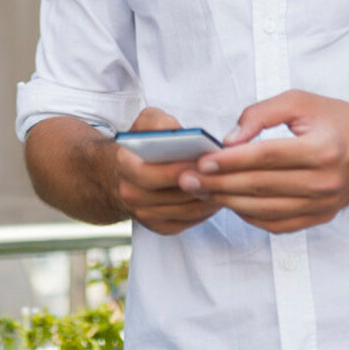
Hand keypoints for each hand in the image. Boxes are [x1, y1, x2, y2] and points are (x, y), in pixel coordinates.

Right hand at [113, 107, 218, 235]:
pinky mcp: (159, 227)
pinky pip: (187, 221)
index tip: (203, 159)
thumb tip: (180, 132)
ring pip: (184, 210)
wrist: (120, 174)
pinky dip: (205, 210)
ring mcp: (144, 215)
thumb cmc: (140, 144)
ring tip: (228, 183)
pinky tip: (218, 195)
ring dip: (208, 198)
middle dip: (200, 184)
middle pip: (172, 195)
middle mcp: (131, 195)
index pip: (150, 174)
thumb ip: (159, 122)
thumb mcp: (145, 122)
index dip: (178, 169)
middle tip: (224, 173)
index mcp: (125, 166)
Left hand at [178, 90, 348, 234]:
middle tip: (187, 179)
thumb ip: (261, 115)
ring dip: (228, 202)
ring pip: (265, 210)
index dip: (231, 160)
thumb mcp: (300, 100)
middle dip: (219, 184)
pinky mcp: (320, 217)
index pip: (266, 157)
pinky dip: (250, 215)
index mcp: (322, 149)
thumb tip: (229, 140)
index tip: (202, 161)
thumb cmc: (336, 117)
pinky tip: (230, 202)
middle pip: (261, 187)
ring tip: (201, 191)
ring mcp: (323, 204)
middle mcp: (324, 181)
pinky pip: (277, 224)